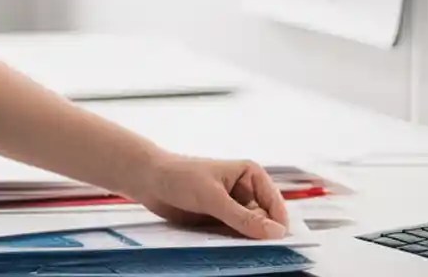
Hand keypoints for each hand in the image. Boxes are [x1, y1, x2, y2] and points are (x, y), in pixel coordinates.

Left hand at [134, 154, 290, 239]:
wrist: (150, 181)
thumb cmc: (181, 177)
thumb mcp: (213, 198)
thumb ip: (243, 217)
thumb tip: (275, 233)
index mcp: (252, 175)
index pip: (276, 205)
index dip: (277, 226)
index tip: (276, 246)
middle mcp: (247, 191)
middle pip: (265, 222)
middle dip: (259, 236)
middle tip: (252, 251)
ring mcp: (234, 208)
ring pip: (249, 232)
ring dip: (244, 242)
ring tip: (231, 245)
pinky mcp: (221, 221)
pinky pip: (233, 237)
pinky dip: (231, 244)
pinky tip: (223, 247)